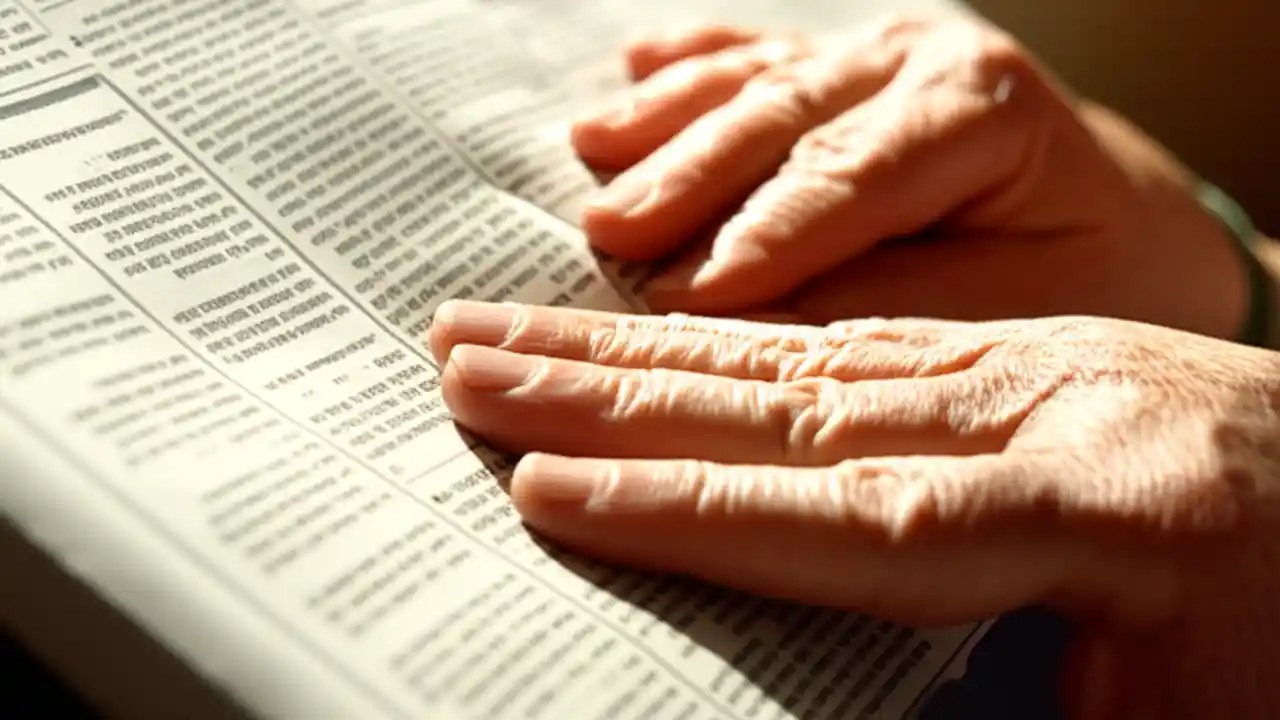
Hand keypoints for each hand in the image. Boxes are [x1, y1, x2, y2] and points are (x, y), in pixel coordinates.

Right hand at [431, 299, 1279, 717]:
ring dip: (641, 342)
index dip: (690, 507)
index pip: (853, 513)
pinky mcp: (1014, 349)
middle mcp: (1050, 406)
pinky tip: (654, 319)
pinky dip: (734, 326)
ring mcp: (1028, 362)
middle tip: (467, 362)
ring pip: (798, 347)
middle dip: (610, 387)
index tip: (546, 490)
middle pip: (792, 398)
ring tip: (511, 328)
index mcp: (1110, 511)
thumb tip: (851, 717)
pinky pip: (851, 325)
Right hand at [571, 19, 1247, 339]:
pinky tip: (635, 63)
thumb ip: (891, 302)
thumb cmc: (1081, 274)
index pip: (850, 177)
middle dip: (689, 177)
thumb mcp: (1017, 306)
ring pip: (758, 80)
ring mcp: (881, 50)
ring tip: (589, 151)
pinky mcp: (848, 63)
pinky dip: (694, 64)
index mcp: (983, 109)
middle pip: (785, 120)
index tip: (676, 296)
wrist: (1125, 223)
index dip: (760, 237)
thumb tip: (755, 319)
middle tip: (605, 233)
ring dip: (670, 120)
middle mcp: (925, 57)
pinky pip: (759, 51)